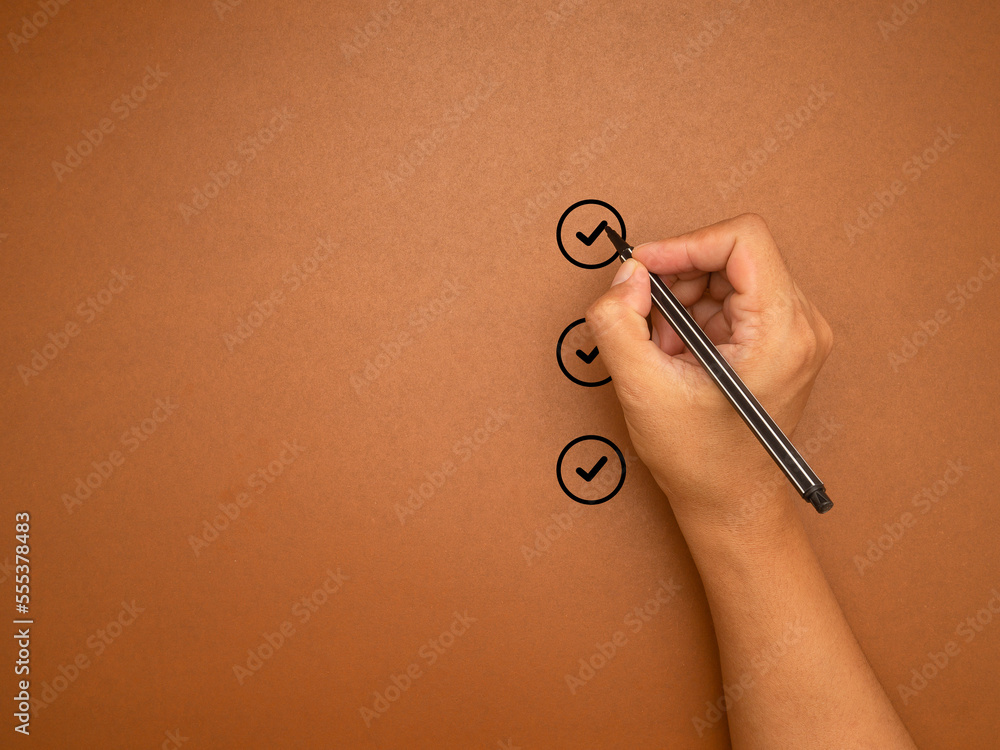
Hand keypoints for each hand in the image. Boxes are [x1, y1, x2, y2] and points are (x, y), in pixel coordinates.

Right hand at [586, 214, 832, 532]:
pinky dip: (695, 318)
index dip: (684, 244)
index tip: (645, 269)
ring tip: (664, 350)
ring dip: (684, 302)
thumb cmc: (700, 460)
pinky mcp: (781, 342)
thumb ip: (619, 323)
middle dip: (679, 282)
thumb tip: (627, 276)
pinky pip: (732, 302)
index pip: (743, 238)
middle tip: (648, 324)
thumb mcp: (643, 388)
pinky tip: (679, 357)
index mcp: (782, 331)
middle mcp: (802, 325)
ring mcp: (796, 333)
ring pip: (729, 277)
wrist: (731, 505)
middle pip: (734, 256)